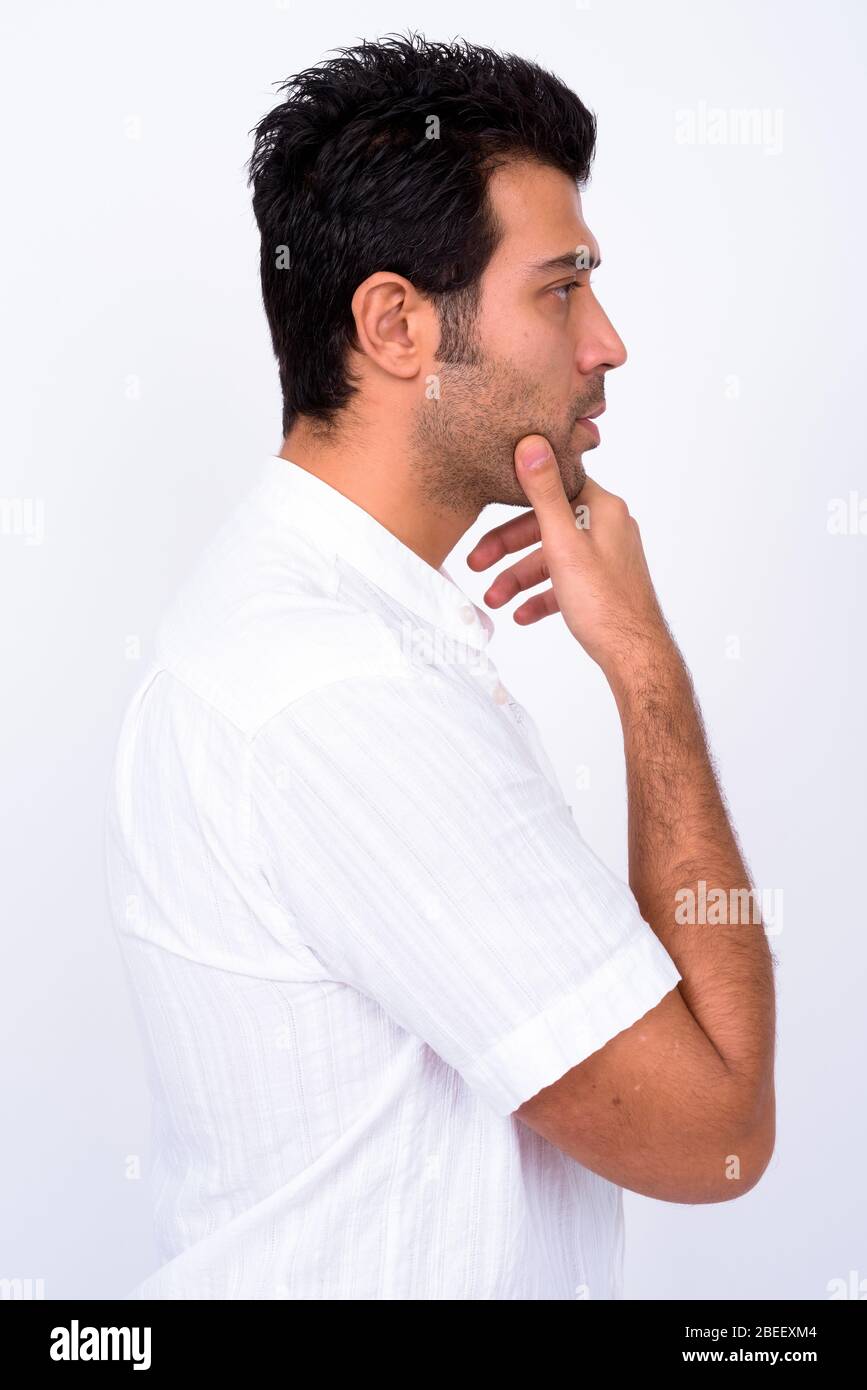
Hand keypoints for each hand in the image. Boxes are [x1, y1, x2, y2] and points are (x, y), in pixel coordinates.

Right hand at [466, 434, 673, 680]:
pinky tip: (522, 614)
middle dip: (508, 549)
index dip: (516, 502)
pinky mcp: (603, 586)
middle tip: (475, 563)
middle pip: (547, 527)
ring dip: (518, 578)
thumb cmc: (603, 602)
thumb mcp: (564, 544)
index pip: (553, 489)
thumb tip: (533, 442)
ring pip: (553, 559)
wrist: (634, 655)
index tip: (488, 512)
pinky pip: (565, 584)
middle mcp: (608, 528)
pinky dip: (542, 595)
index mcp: (604, 509)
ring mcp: (606, 558)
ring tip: (493, 599)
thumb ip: (544, 494)